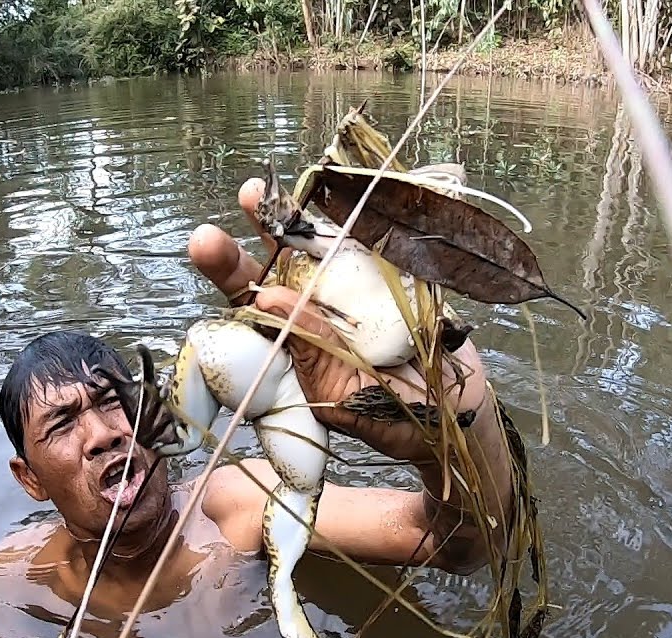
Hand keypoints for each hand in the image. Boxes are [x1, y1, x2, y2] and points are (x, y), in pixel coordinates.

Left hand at [186, 177, 490, 465]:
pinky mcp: (393, 276)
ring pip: (320, 244)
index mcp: (295, 346)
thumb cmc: (400, 421)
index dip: (229, 272)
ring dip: (298, 212)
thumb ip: (313, 353)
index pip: (251, 306)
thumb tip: (270, 300)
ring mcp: (355, 290)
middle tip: (249, 195)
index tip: (208, 244)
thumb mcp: (350, 399)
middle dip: (259, 226)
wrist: (463, 416)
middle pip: (278, 264)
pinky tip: (343, 181)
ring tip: (270, 184)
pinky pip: (374, 238)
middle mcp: (318, 311)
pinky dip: (361, 207)